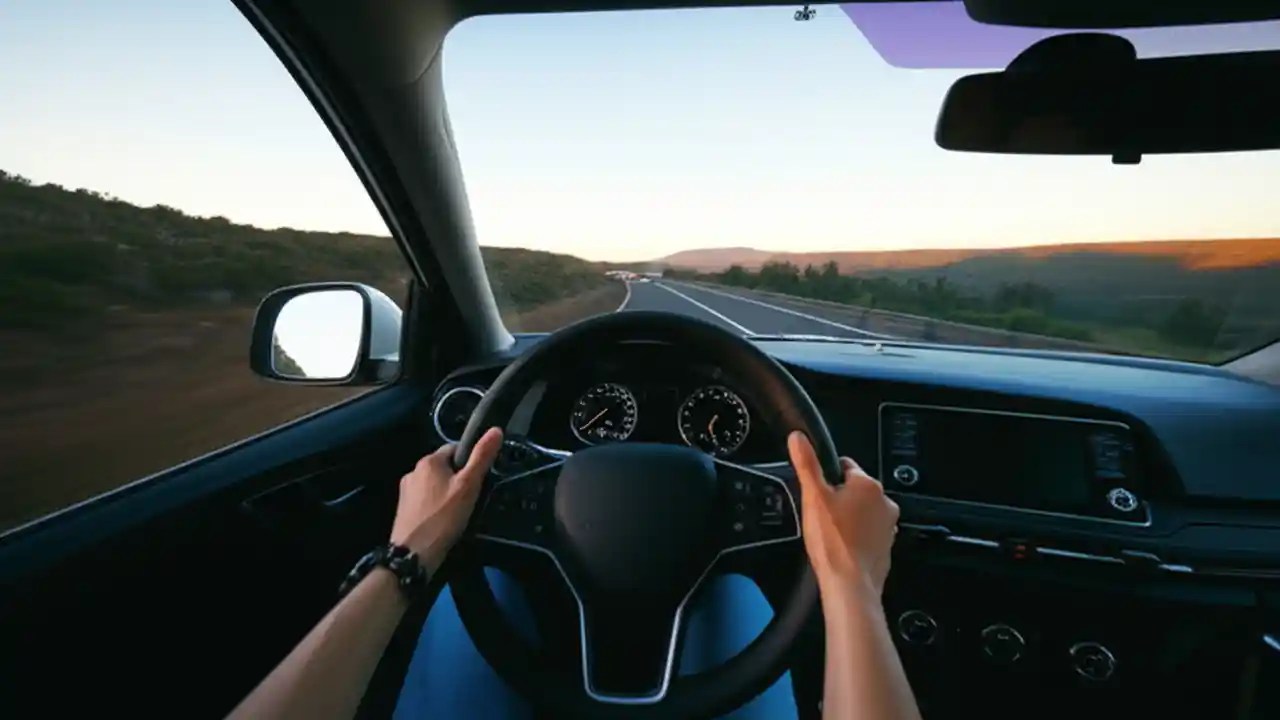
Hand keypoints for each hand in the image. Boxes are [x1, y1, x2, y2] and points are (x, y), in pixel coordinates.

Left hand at [390, 427, 503, 572]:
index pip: (455, 449)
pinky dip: (435, 505)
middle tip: (471, 499)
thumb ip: (482, 457)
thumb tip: (496, 429)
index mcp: (428, 461)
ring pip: (434, 484)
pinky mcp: (403, 508)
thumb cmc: (444, 517)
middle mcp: (413, 470)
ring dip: (446, 492)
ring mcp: (406, 490)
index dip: (470, 461)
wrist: (413, 553)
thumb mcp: (468, 486)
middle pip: (444, 467)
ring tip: (458, 512)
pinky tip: (443, 520)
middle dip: (458, 479)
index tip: (479, 480)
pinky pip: (425, 498)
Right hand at [788, 431, 899, 601]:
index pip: (845, 466)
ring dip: (848, 519)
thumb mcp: (813, 497)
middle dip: (838, 500)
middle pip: (854, 491)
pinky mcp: (887, 546)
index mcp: (868, 484)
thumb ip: (806, 463)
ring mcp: (888, 526)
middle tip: (821, 516)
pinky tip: (842, 548)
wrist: (849, 585)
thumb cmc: (832, 542)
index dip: (827, 478)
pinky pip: (868, 534)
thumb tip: (798, 438)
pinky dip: (856, 538)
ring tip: (831, 534)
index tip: (817, 493)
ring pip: (862, 513)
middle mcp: (884, 502)